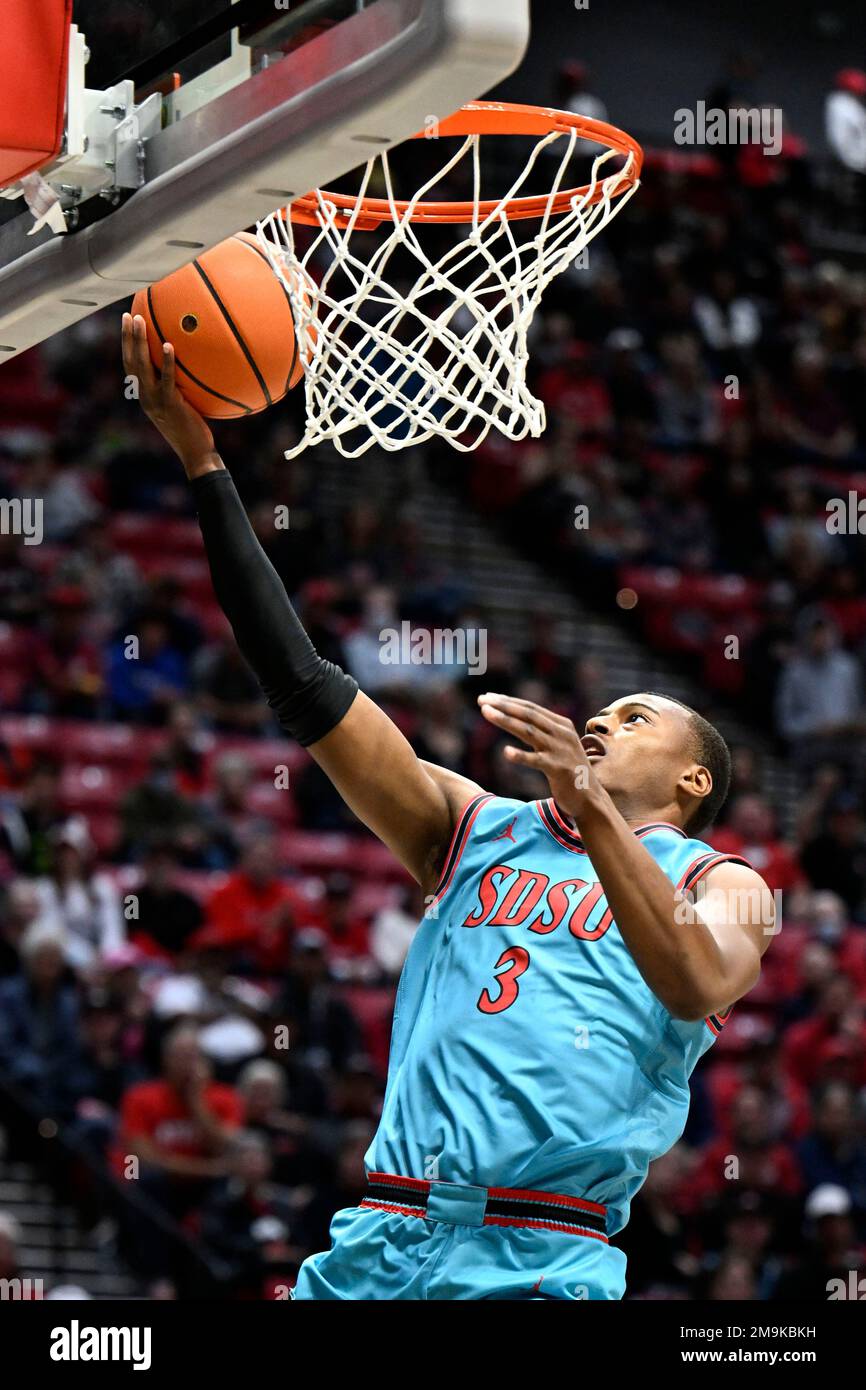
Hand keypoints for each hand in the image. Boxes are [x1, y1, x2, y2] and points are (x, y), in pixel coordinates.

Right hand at [121, 312, 219, 475]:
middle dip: (128, 337)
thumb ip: (178, 386)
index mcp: (145, 395)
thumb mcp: (181, 405)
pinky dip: (167, 362)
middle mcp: (145, 396)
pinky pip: (167, 379)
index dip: (127, 344)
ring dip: (140, 342)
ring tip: (140, 320)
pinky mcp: (169, 404)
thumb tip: (190, 365)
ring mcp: (155, 400)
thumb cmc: (193, 430)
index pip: (130, 365)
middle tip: (128, 314)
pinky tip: (170, 345)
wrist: (195, 453)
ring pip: (142, 366)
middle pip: (131, 361)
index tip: (127, 323)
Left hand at [477, 692, 600, 820]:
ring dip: (505, 721)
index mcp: (561, 725)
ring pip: (528, 732)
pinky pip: (536, 761)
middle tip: (481, 700)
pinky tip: (505, 753)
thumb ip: (541, 733)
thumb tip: (516, 721)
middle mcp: (562, 733)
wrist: (590, 798)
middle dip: (503, 706)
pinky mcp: (559, 769)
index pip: (531, 708)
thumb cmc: (569, 771)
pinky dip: (520, 756)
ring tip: (485, 714)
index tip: (488, 697)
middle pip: (528, 715)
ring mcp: (560, 750)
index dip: (508, 701)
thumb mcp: (557, 746)